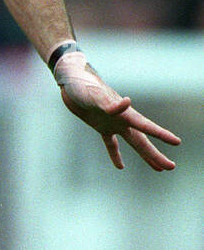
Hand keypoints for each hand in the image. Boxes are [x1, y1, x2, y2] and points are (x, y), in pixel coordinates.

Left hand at [54, 52, 180, 171]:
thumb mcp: (95, 95)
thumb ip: (111, 102)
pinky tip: (120, 166)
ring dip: (144, 155)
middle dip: (156, 155)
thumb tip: (128, 102)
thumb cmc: (84, 85)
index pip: (146, 127)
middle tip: (171, 167)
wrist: (71, 80)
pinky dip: (115, 155)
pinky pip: (110, 144)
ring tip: (158, 169)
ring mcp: (112, 123)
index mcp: (124, 113)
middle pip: (143, 141)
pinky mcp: (100, 125)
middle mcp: (122, 119)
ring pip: (132, 143)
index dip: (161, 135)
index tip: (176, 142)